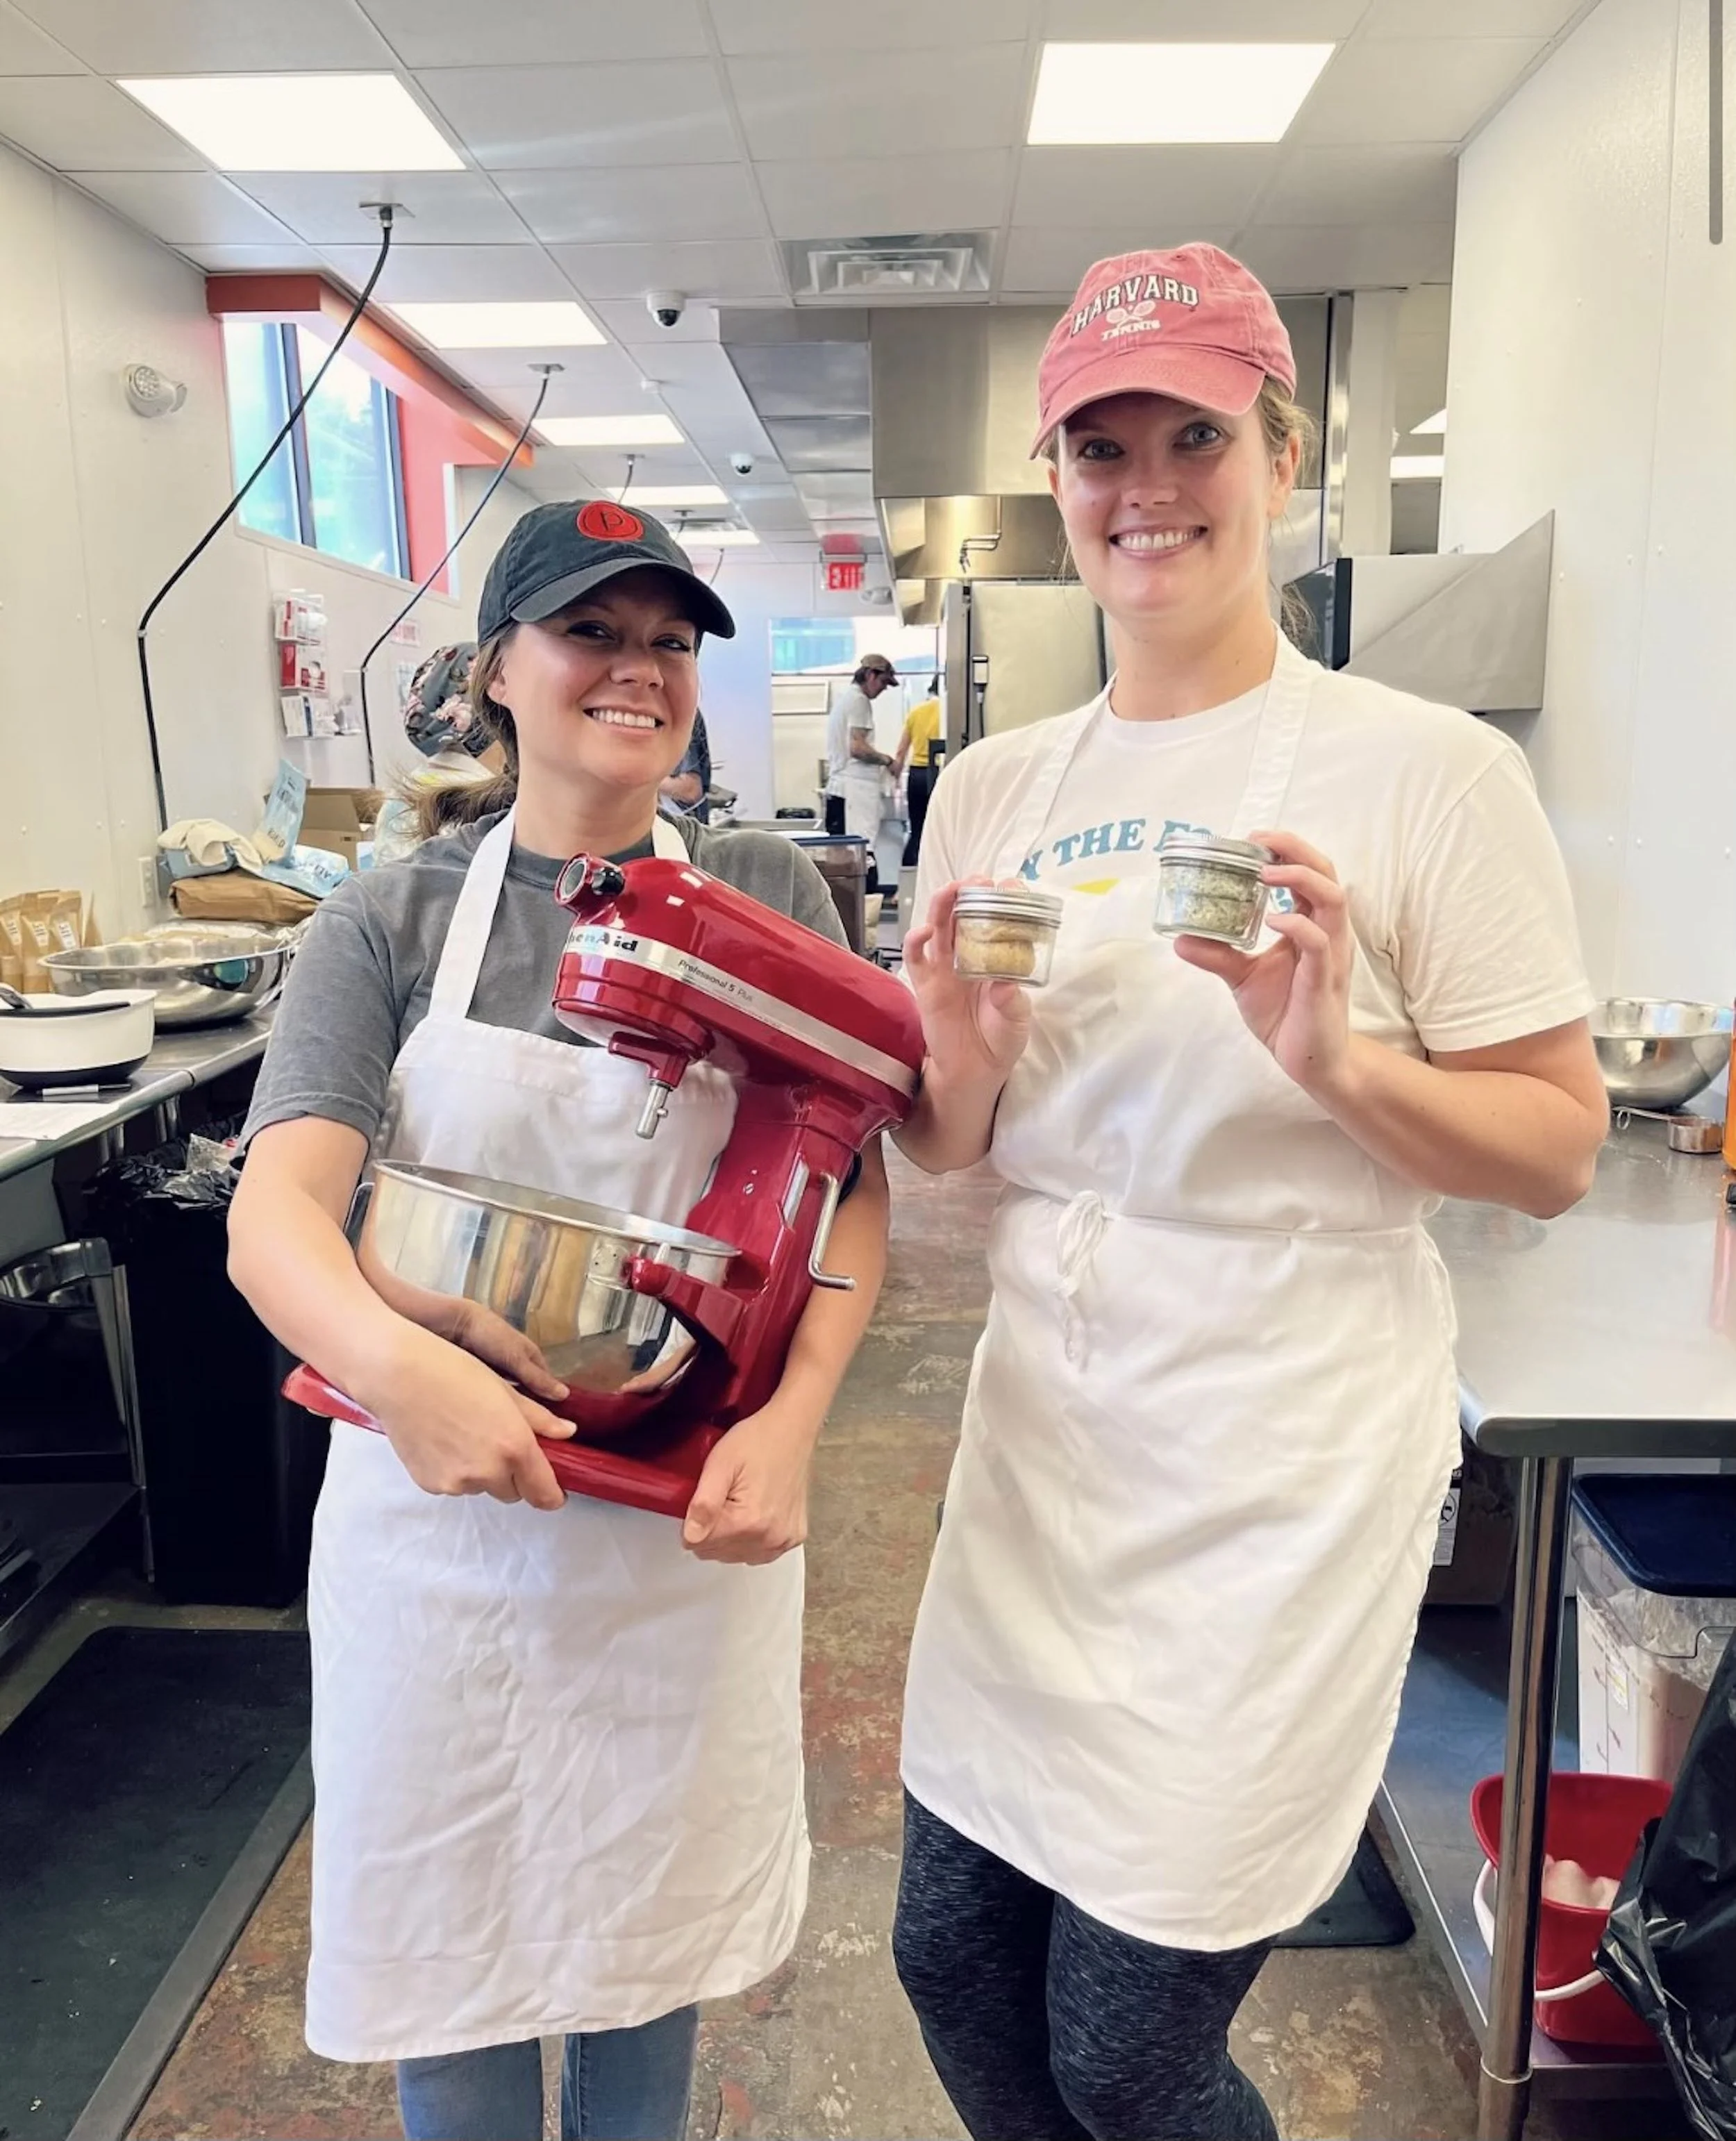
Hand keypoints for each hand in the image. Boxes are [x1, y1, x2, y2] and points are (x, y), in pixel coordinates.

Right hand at [354, 1318, 575, 1511]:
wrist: (397, 1375)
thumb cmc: (454, 1372)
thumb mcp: (504, 1390)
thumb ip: (539, 1419)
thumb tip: (567, 1433)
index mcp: (514, 1448)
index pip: (544, 1495)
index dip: (552, 1493)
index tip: (553, 1486)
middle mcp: (488, 1473)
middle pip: (514, 1491)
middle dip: (514, 1474)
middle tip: (500, 1440)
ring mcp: (456, 1483)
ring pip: (483, 1487)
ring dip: (483, 1471)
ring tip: (466, 1433)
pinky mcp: (431, 1485)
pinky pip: (455, 1485)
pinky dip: (457, 1470)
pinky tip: (444, 1440)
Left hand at [681, 1404, 815, 1563]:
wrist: (792, 1429)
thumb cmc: (756, 1440)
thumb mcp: (720, 1464)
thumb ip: (703, 1503)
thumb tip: (690, 1538)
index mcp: (747, 1522)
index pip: (698, 1544)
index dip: (694, 1520)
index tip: (706, 1497)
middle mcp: (769, 1538)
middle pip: (718, 1553)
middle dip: (712, 1529)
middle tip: (724, 1497)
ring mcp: (785, 1540)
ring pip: (737, 1555)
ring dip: (731, 1536)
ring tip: (739, 1503)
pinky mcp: (795, 1537)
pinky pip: (760, 1552)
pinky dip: (752, 1539)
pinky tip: (754, 1513)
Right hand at [902, 879, 1032, 1089]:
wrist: (973, 1072)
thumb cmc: (999, 1040)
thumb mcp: (1016, 1022)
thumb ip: (1012, 1002)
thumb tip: (1005, 984)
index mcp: (996, 959)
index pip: (999, 921)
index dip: (1002, 901)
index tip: (1010, 887)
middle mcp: (969, 957)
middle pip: (964, 916)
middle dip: (969, 894)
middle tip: (977, 881)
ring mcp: (945, 969)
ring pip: (939, 928)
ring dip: (942, 906)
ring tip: (950, 891)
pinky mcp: (925, 984)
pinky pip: (916, 957)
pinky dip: (916, 940)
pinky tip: (924, 931)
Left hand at [1170, 830, 1354, 1100]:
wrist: (1309, 1060)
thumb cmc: (1286, 1013)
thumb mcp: (1243, 977)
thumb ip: (1217, 955)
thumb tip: (1179, 938)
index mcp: (1312, 926)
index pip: (1310, 874)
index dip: (1287, 851)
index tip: (1253, 841)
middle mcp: (1328, 933)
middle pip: (1327, 874)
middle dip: (1296, 849)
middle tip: (1259, 842)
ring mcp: (1330, 955)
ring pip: (1333, 900)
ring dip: (1300, 878)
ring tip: (1266, 872)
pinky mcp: (1325, 981)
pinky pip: (1319, 945)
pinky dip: (1298, 926)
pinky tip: (1273, 920)